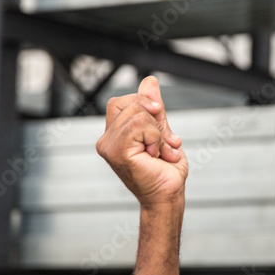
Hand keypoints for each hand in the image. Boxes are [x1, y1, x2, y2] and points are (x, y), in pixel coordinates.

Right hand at [96, 75, 187, 206]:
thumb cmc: (165, 170)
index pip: (122, 102)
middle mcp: (106, 140)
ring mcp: (108, 146)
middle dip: (155, 120)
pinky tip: (156, 154)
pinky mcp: (116, 151)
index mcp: (113, 134)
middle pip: (129, 104)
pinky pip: (139, 125)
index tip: (161, 127)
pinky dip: (156, 137)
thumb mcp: (162, 131)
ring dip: (158, 132)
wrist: (169, 193)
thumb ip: (154, 108)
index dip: (145, 105)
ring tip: (161, 151)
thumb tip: (150, 81)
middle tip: (163, 144)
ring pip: (137, 114)